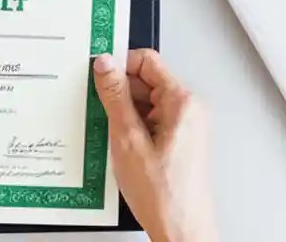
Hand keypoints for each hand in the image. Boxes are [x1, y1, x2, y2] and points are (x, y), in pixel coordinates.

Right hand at [93, 49, 216, 241]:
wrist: (181, 232)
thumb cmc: (164, 196)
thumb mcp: (128, 140)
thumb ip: (115, 97)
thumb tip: (105, 65)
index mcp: (182, 102)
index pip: (147, 61)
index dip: (119, 66)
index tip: (98, 77)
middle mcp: (188, 110)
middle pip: (145, 81)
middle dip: (119, 94)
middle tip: (101, 113)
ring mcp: (184, 126)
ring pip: (145, 103)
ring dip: (123, 114)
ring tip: (113, 138)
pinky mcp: (177, 141)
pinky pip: (149, 121)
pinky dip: (131, 129)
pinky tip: (121, 148)